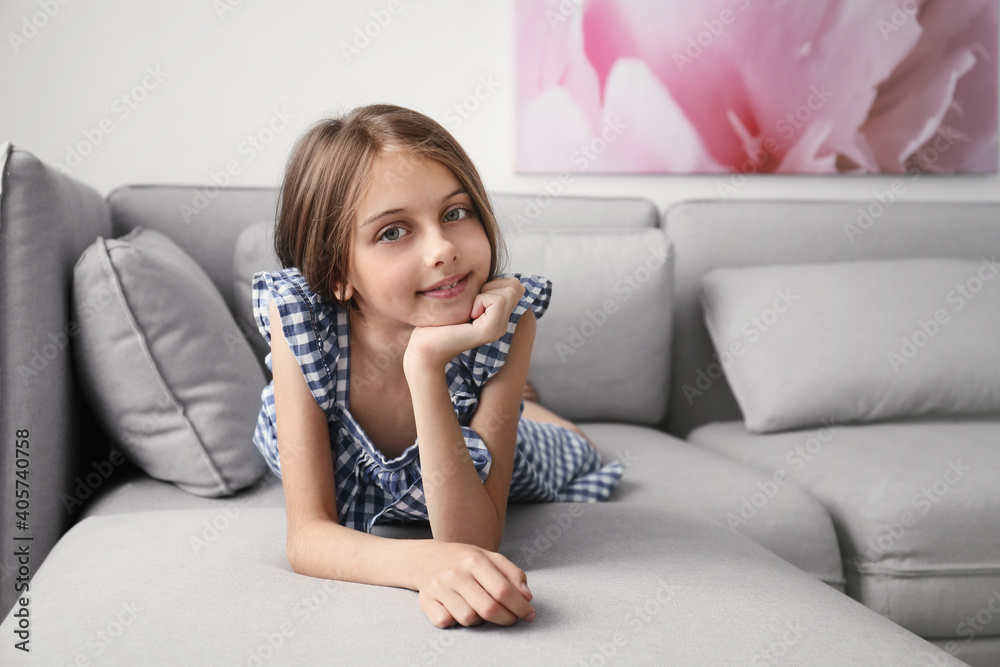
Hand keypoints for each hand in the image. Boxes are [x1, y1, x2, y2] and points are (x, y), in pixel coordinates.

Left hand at [404, 277, 524, 373]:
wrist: (423, 346)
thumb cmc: (438, 319)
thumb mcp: (465, 298)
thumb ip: (482, 288)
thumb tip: (494, 272)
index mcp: (498, 317)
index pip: (515, 285)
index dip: (494, 282)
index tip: (473, 297)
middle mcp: (502, 325)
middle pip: (516, 286)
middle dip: (492, 285)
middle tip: (471, 303)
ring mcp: (498, 329)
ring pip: (510, 291)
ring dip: (485, 292)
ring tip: (469, 309)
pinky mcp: (489, 331)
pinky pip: (497, 300)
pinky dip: (481, 300)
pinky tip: (468, 315)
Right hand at [414, 541, 534, 627]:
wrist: (426, 557)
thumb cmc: (464, 560)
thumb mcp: (490, 557)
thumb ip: (513, 574)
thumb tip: (526, 596)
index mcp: (474, 560)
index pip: (503, 590)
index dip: (520, 606)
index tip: (529, 614)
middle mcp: (456, 573)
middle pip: (488, 608)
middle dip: (506, 618)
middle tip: (512, 618)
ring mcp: (439, 587)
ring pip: (468, 619)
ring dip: (480, 620)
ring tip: (480, 609)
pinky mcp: (426, 600)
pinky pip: (446, 622)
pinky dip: (455, 620)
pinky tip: (458, 609)